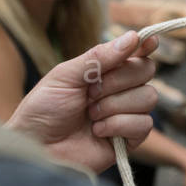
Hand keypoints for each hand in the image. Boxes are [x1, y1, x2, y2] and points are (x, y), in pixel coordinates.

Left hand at [5, 30, 157, 171]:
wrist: (36, 147)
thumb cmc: (43, 109)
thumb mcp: (65, 76)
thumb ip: (98, 57)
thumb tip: (132, 37)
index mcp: (105, 70)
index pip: (136, 53)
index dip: (146, 44)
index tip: (149, 42)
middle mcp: (119, 89)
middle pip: (146, 71)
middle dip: (117, 80)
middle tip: (90, 92)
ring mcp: (126, 114)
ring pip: (148, 97)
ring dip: (115, 105)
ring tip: (91, 115)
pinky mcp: (129, 139)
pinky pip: (144, 124)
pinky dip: (118, 125)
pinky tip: (97, 131)